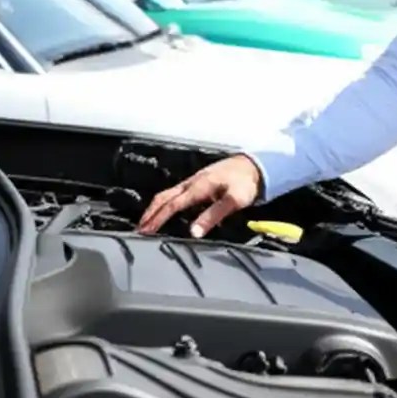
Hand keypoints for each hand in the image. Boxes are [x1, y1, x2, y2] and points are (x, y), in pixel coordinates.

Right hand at [136, 154, 262, 236]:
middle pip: (164, 197)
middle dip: (150, 213)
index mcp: (198, 187)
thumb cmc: (246, 182)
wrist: (256, 166)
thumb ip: (213, 216)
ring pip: (169, 194)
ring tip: (148, 221)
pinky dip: (167, 202)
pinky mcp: (200, 181)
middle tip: (139, 228)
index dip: (157, 219)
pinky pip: (177, 192)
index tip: (146, 231)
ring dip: (156, 207)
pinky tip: (168, 209)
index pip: (172, 205)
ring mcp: (195, 180)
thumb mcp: (233, 201)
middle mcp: (193, 182)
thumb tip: (194, 232)